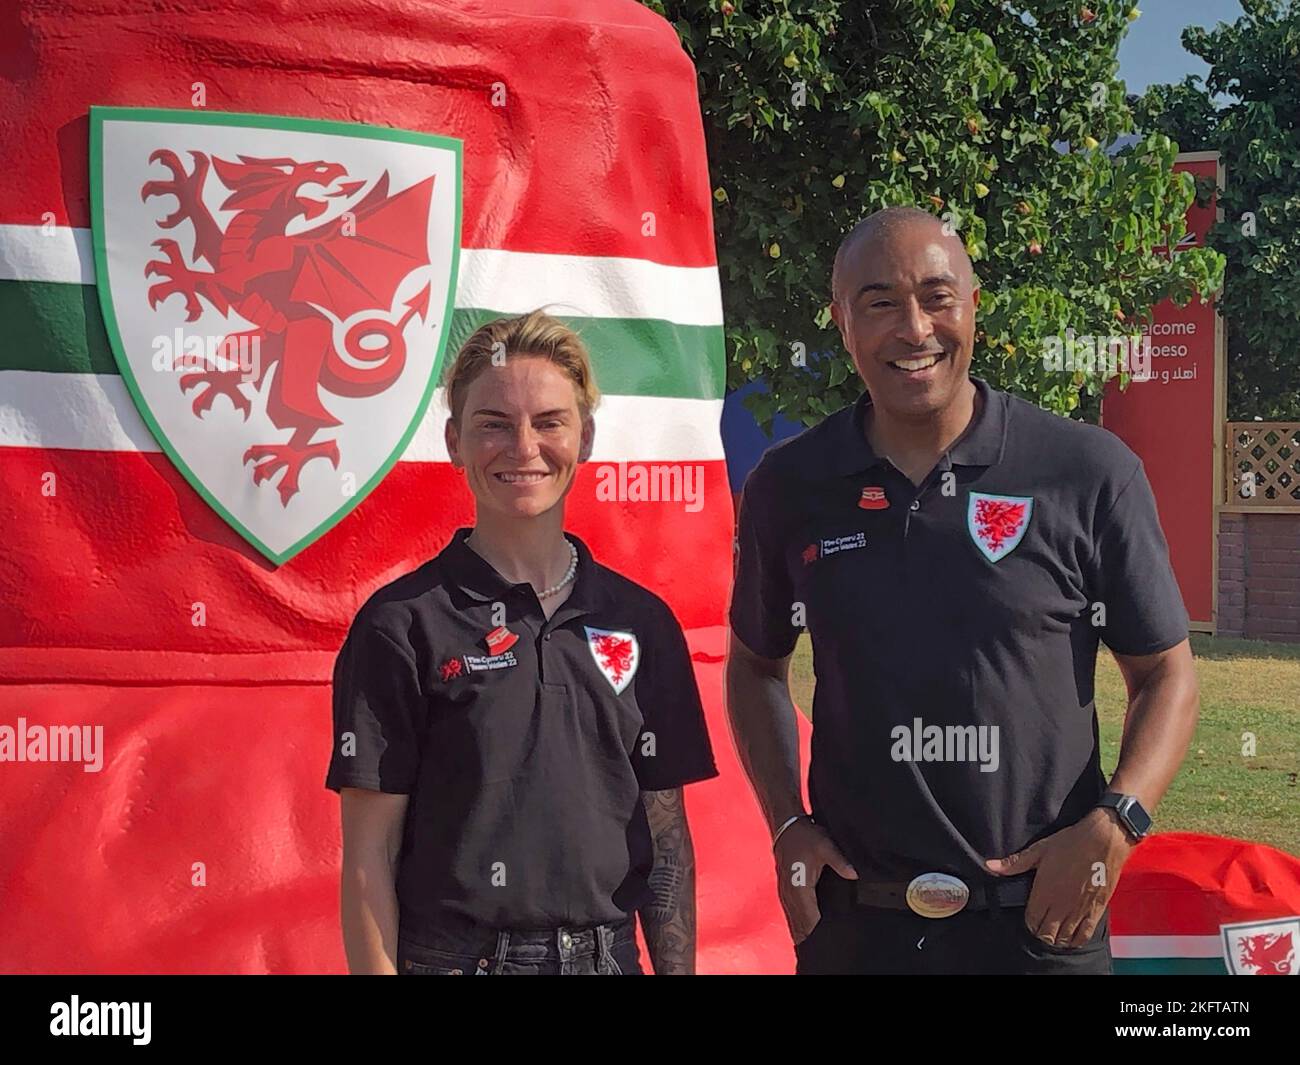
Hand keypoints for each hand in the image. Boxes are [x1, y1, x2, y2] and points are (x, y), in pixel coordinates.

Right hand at [773, 818, 856, 944]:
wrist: (786, 826)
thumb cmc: (806, 836)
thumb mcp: (826, 846)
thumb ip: (840, 862)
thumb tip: (854, 875)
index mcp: (800, 887)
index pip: (809, 919)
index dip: (817, 932)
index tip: (828, 940)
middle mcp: (790, 893)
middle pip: (799, 924)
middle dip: (809, 937)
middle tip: (823, 947)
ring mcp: (785, 892)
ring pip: (792, 919)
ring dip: (801, 932)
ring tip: (812, 946)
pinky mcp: (784, 888)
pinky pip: (789, 912)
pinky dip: (795, 922)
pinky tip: (801, 930)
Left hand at [985, 808, 1135, 947]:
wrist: (1103, 841)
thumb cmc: (1070, 843)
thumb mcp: (1038, 850)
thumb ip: (1014, 863)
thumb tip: (990, 866)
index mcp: (1044, 892)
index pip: (1031, 920)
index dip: (1028, 923)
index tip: (1029, 919)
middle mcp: (1060, 906)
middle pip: (1046, 933)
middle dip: (1041, 932)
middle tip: (1040, 926)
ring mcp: (1079, 910)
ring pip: (1064, 938)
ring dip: (1057, 938)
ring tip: (1054, 933)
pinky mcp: (1096, 911)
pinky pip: (1084, 935)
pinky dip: (1075, 940)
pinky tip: (1071, 938)